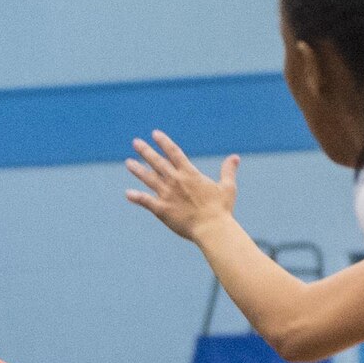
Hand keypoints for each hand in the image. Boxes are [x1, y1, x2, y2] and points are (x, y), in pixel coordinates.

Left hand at [122, 133, 239, 240]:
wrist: (212, 228)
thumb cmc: (221, 209)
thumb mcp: (227, 187)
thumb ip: (228, 170)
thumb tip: (235, 157)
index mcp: (190, 174)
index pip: (174, 152)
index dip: (164, 142)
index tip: (155, 134)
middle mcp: (176, 181)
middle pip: (157, 162)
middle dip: (145, 151)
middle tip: (135, 142)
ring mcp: (167, 195)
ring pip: (149, 179)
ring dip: (137, 170)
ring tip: (128, 162)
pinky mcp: (162, 209)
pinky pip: (146, 201)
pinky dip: (136, 197)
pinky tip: (128, 193)